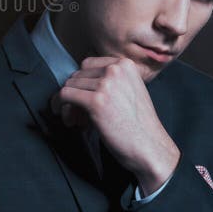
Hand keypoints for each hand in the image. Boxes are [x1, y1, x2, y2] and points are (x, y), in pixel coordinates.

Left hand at [52, 56, 179, 194]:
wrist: (150, 147)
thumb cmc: (138, 124)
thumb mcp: (129, 90)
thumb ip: (108, 80)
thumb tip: (74, 82)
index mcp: (124, 64)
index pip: (88, 64)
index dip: (83, 83)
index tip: (85, 98)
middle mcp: (115, 69)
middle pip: (77, 75)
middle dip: (76, 94)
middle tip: (79, 114)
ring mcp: (106, 84)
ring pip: (70, 85)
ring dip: (69, 104)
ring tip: (78, 121)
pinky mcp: (96, 101)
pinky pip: (65, 95)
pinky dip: (62, 108)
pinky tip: (70, 121)